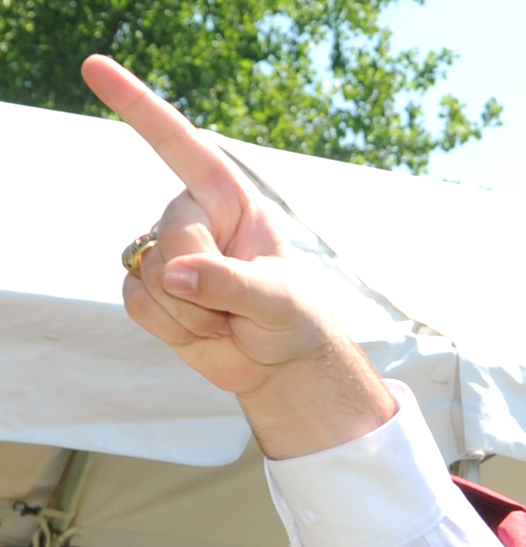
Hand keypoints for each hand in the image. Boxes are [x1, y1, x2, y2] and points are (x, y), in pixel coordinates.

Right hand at [81, 56, 393, 456]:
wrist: (278, 361)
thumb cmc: (290, 318)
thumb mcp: (276, 301)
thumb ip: (230, 283)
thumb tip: (175, 275)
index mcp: (228, 199)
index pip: (180, 144)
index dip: (138, 107)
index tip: (95, 67)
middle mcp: (190, 216)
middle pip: (171, 241)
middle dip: (203, 287)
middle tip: (238, 310)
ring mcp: (164, 251)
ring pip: (149, 277)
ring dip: (190, 315)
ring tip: (224, 319)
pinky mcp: (148, 288)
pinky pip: (137, 304)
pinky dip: (171, 329)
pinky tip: (201, 330)